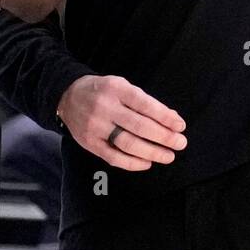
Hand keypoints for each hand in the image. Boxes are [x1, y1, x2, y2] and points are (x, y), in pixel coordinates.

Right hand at [56, 74, 186, 171]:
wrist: (68, 97)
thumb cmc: (103, 91)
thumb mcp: (122, 86)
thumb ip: (145, 102)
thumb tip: (171, 119)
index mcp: (116, 89)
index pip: (144, 104)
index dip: (164, 116)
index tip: (180, 126)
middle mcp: (105, 107)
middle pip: (138, 126)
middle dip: (163, 137)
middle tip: (180, 143)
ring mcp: (96, 126)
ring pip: (128, 144)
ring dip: (152, 152)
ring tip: (168, 156)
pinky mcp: (90, 143)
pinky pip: (114, 157)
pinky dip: (133, 163)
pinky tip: (147, 163)